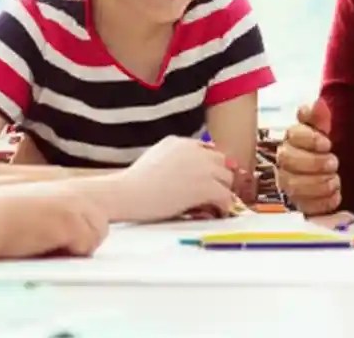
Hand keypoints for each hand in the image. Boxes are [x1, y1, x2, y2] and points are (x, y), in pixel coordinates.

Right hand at [0, 181, 110, 257]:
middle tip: (57, 250)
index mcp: (67, 189)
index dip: (83, 234)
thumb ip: (61, 214)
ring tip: (48, 249)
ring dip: (77, 250)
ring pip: (96, 238)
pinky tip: (44, 250)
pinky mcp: (68, 223)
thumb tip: (80, 236)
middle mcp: (74, 194)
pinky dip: (68, 255)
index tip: (62, 243)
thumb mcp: (37, 207)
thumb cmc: (1, 219)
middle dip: (84, 243)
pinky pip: (85, 247)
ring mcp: (73, 208)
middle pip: (101, 227)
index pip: (96, 216)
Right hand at [110, 136, 234, 221]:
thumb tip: (186, 175)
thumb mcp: (153, 159)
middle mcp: (193, 150)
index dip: (207, 167)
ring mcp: (202, 167)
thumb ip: (172, 160)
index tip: (206, 179)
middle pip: (220, 161)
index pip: (205, 150)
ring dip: (222, 191)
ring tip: (214, 204)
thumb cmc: (132, 184)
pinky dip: (224, 206)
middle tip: (213, 193)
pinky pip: (226, 196)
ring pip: (227, 178)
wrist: (126, 193)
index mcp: (178, 142)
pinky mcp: (205, 186)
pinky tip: (217, 212)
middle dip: (218, 177)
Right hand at [275, 102, 340, 215]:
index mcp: (293, 138)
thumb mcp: (327, 131)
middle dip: (315, 162)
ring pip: (294, 185)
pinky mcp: (298, 204)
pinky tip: (335, 196)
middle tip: (335, 163)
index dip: (311, 139)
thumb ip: (320, 118)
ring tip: (336, 180)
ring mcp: (289, 184)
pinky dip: (323, 202)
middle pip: (289, 161)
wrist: (336, 175)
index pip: (293, 134)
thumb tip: (318, 102)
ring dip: (319, 183)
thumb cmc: (327, 150)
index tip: (328, 143)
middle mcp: (285, 161)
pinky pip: (305, 206)